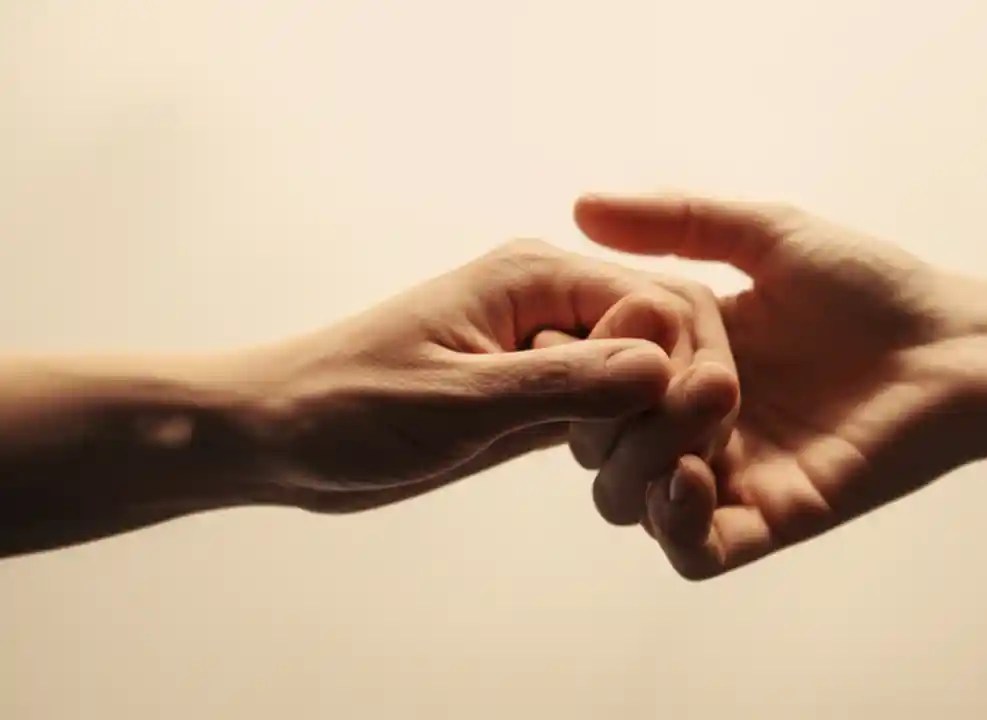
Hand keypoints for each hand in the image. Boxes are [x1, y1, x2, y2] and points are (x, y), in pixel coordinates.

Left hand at [247, 239, 725, 512]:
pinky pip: (613, 410)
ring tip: (612, 482)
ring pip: (646, 379)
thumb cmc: (348, 406)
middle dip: (671, 402)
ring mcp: (550, 348)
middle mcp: (553, 301)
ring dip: (647, 431)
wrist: (282, 434)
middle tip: (638, 470)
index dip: (680, 369)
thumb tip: (665, 368)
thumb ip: (561, 384)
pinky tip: (606, 482)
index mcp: (534, 276)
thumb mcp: (456, 401)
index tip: (664, 439)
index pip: (658, 303)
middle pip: (665, 337)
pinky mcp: (541, 393)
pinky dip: (622, 446)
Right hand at [574, 194, 986, 578]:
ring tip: (699, 404)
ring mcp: (730, 476)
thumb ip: (676, 222)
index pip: (592, 375)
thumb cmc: (876, 288)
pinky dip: (674, 524)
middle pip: (597, 446)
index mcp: (683, 359)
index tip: (594, 319)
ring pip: (631, 503)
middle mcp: (692, 423)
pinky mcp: (772, 519)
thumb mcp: (768, 235)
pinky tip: (693, 475)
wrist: (961, 347)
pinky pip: (695, 553)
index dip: (576, 352)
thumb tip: (579, 205)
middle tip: (661, 363)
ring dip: (638, 459)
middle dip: (608, 407)